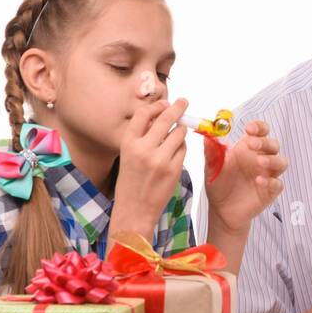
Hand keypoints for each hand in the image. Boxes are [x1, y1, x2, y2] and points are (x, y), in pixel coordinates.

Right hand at [112, 98, 188, 236]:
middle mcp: (143, 149)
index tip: (165, 103)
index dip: (156, 106)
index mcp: (128, 143)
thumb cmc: (131, 182)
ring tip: (177, 134)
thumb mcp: (128, 155)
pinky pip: (184, 149)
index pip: (144, 114)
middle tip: (183, 102)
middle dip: (178, 107)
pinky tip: (175, 152)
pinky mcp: (174, 169)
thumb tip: (160, 116)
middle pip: (166, 118)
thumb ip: (142, 137)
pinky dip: (182, 147)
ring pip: (179, 133)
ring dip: (181, 130)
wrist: (134, 209)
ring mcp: (160, 159)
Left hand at [204, 119, 287, 232]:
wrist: (221, 210)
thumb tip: (207, 135)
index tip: (249, 128)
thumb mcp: (211, 167)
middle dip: (264, 142)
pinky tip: (259, 181)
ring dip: (272, 160)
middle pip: (273, 145)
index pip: (261, 132)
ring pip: (281, 162)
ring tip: (259, 162)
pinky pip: (278, 184)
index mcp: (248, 149)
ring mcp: (268, 175)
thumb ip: (211, 151)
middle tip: (252, 144)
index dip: (259, 127)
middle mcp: (261, 159)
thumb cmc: (218, 184)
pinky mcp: (271, 191)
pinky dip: (271, 181)